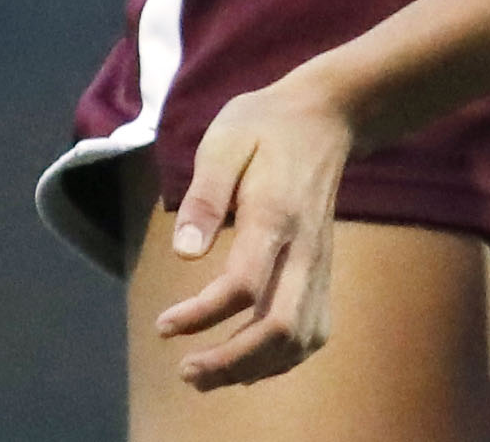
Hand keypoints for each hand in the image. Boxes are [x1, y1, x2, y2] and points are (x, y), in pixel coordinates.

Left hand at [154, 73, 357, 386]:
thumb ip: (205, 197)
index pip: (243, 284)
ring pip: (301, 338)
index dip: (200, 315)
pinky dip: (281, 359)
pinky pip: (313, 332)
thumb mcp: (223, 141)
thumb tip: (185, 254)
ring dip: (255, 367)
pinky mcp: (325, 270)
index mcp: (275, 213)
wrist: (327, 116)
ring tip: (209, 373)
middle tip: (185, 371)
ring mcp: (320, 261)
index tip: (163, 325)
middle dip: (230, 361)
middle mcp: (304, 246)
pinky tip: (248, 360)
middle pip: (279, 325)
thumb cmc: (265, 126)